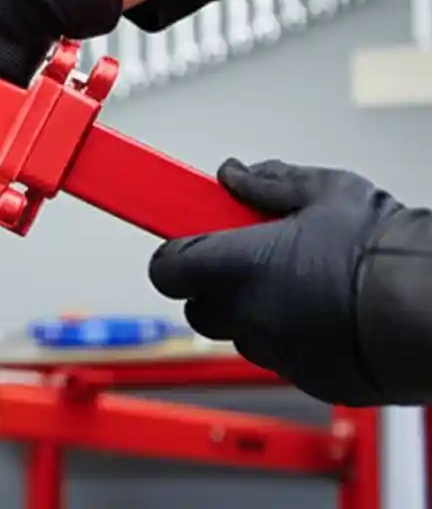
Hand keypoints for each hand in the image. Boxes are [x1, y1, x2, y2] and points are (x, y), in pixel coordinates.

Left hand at [148, 158, 402, 404]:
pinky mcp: (308, 379)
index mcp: (240, 266)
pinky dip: (291, 340)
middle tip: (248, 262)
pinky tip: (327, 316)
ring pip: (240, 335)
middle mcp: (248, 314)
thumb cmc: (386, 253)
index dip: (175, 255)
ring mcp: (276, 351)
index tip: (187, 241)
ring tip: (299, 286)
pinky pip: (281, 358)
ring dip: (253, 314)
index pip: (167, 268)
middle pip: (198, 306)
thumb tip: (236, 174)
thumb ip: (269, 182)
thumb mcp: (327, 193)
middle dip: (214, 286)